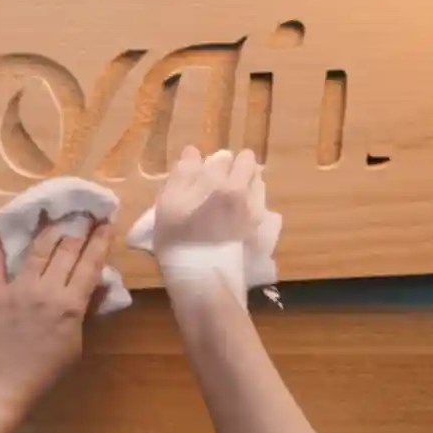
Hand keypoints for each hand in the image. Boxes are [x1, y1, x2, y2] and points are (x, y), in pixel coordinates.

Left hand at [0, 221, 112, 411]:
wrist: (4, 383)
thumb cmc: (46, 369)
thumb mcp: (76, 342)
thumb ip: (85, 310)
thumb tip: (99, 283)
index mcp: (70, 305)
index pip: (90, 264)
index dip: (100, 240)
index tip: (106, 222)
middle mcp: (46, 291)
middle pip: (66, 249)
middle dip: (79, 227)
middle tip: (85, 211)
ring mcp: (18, 289)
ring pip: (38, 249)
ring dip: (50, 228)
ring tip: (57, 213)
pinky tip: (2, 220)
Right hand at [150, 147, 263, 312]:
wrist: (203, 280)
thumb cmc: (179, 239)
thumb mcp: (168, 203)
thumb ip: (182, 174)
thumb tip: (194, 152)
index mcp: (224, 183)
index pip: (227, 157)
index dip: (215, 161)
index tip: (205, 171)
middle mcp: (247, 194)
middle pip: (250, 168)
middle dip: (237, 169)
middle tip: (219, 182)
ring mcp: (258, 214)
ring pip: (259, 187)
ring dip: (247, 186)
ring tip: (230, 201)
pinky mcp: (263, 234)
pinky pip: (264, 210)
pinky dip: (254, 208)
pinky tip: (239, 220)